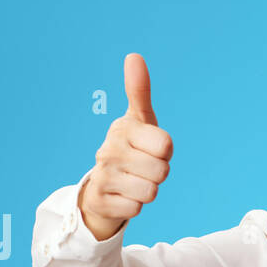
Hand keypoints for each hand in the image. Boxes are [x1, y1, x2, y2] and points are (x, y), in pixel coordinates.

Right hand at [78, 53, 173, 239]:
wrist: (102, 185)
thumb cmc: (131, 148)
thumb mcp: (139, 121)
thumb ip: (139, 91)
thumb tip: (134, 56)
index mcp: (122, 129)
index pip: (166, 145)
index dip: (165, 152)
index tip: (152, 149)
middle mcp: (108, 150)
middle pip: (161, 171)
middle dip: (158, 174)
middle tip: (143, 168)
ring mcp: (102, 176)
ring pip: (150, 192)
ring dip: (148, 191)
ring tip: (134, 181)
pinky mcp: (100, 201)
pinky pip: (136, 209)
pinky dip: (134, 206)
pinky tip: (123, 196)